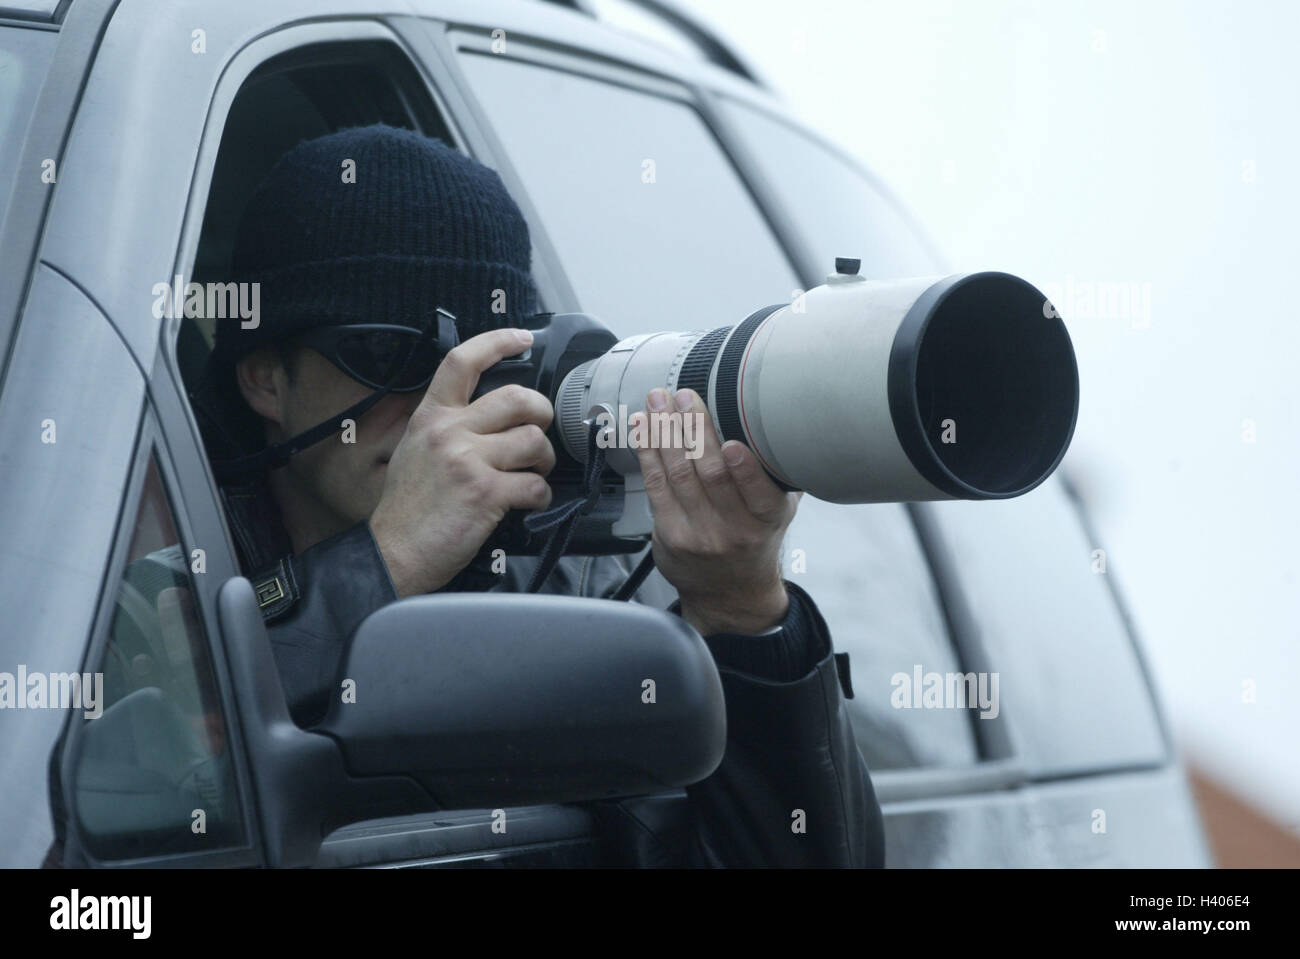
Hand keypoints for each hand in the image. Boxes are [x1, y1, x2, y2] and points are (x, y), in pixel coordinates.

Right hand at [370, 328, 554, 596]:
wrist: (393, 552)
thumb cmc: (407, 510)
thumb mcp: (414, 450)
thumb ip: (448, 427)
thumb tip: (489, 417)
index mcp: (431, 416)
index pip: (463, 361)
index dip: (498, 341)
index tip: (523, 339)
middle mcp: (449, 431)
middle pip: (518, 397)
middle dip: (542, 414)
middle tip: (539, 431)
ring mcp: (468, 460)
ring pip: (534, 440)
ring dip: (545, 460)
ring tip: (534, 474)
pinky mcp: (486, 493)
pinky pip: (535, 484)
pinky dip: (541, 496)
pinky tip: (528, 503)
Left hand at [629, 387, 800, 635]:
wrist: (729, 591)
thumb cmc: (755, 539)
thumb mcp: (779, 510)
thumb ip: (778, 474)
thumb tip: (778, 422)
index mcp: (767, 519)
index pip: (758, 493)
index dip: (744, 469)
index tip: (732, 443)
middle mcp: (734, 530)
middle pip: (711, 475)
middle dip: (694, 430)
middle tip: (683, 397)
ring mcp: (699, 534)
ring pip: (678, 476)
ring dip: (665, 433)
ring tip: (658, 402)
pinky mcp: (669, 534)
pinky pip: (656, 486)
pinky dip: (647, 453)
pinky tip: (643, 429)